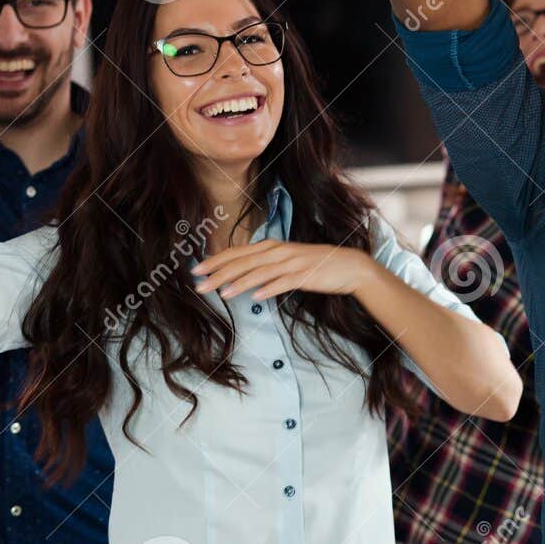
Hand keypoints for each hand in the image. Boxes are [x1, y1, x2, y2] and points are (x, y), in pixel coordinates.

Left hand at [192, 240, 371, 300]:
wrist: (348, 265)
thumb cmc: (315, 265)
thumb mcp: (287, 261)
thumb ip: (266, 266)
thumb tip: (245, 279)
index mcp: (272, 246)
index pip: (237, 253)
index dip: (215, 261)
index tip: (196, 270)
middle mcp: (278, 251)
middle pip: (242, 262)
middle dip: (218, 274)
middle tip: (199, 286)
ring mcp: (291, 263)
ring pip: (259, 272)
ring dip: (238, 283)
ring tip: (220, 293)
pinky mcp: (304, 275)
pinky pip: (283, 282)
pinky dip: (268, 289)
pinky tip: (256, 297)